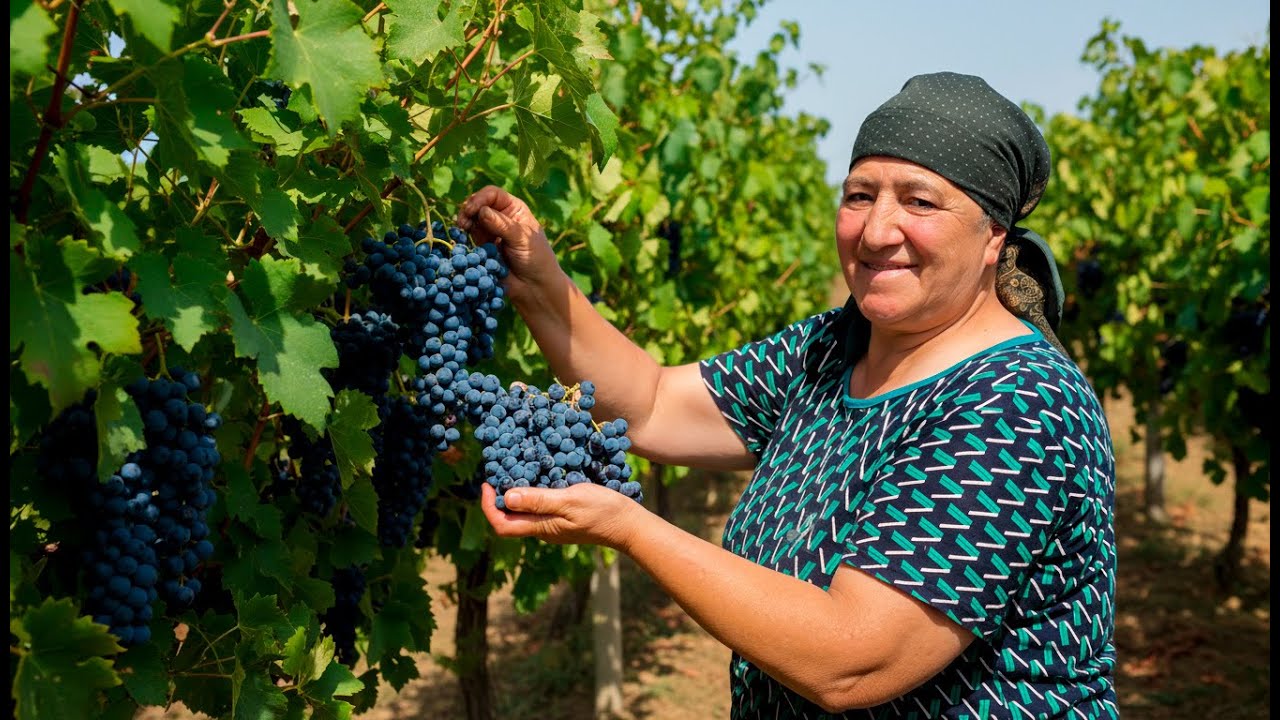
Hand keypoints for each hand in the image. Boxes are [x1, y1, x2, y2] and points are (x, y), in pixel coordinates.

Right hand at [456, 186, 562, 300]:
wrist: (534, 286)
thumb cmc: (535, 258)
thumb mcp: (521, 238)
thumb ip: (501, 224)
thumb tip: (481, 212)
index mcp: (514, 208)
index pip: (492, 194)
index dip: (480, 199)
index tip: (472, 210)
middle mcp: (501, 216)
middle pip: (478, 204)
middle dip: (469, 209)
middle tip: (463, 221)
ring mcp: (490, 231)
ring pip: (471, 219)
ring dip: (464, 221)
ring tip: (462, 228)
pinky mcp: (482, 246)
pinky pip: (469, 236)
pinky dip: (463, 235)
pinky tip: (462, 237)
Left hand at [479, 483, 646, 550]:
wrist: (630, 525)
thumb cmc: (602, 511)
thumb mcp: (570, 501)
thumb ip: (539, 500)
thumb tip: (506, 498)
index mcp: (542, 528)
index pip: (502, 526)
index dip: (488, 507)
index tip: (487, 484)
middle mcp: (544, 529)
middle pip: (510, 519)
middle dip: (498, 498)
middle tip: (498, 471)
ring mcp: (555, 525)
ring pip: (524, 512)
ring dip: (515, 493)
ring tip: (515, 469)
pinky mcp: (565, 518)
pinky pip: (540, 507)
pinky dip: (532, 491)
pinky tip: (540, 474)